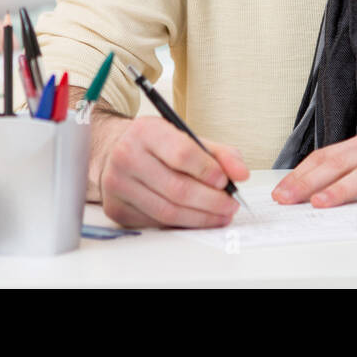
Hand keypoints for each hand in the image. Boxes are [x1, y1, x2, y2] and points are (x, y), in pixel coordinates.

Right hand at [92, 114, 249, 228]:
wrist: (115, 149)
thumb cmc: (156, 144)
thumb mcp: (186, 137)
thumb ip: (219, 153)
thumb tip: (242, 174)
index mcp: (146, 132)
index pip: (182, 154)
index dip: (208, 171)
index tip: (226, 182)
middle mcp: (126, 156)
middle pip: (177, 188)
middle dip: (211, 201)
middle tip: (230, 206)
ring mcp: (117, 184)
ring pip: (167, 211)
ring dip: (200, 218)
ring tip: (220, 216)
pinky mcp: (116, 207)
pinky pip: (155, 222)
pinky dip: (181, 223)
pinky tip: (196, 218)